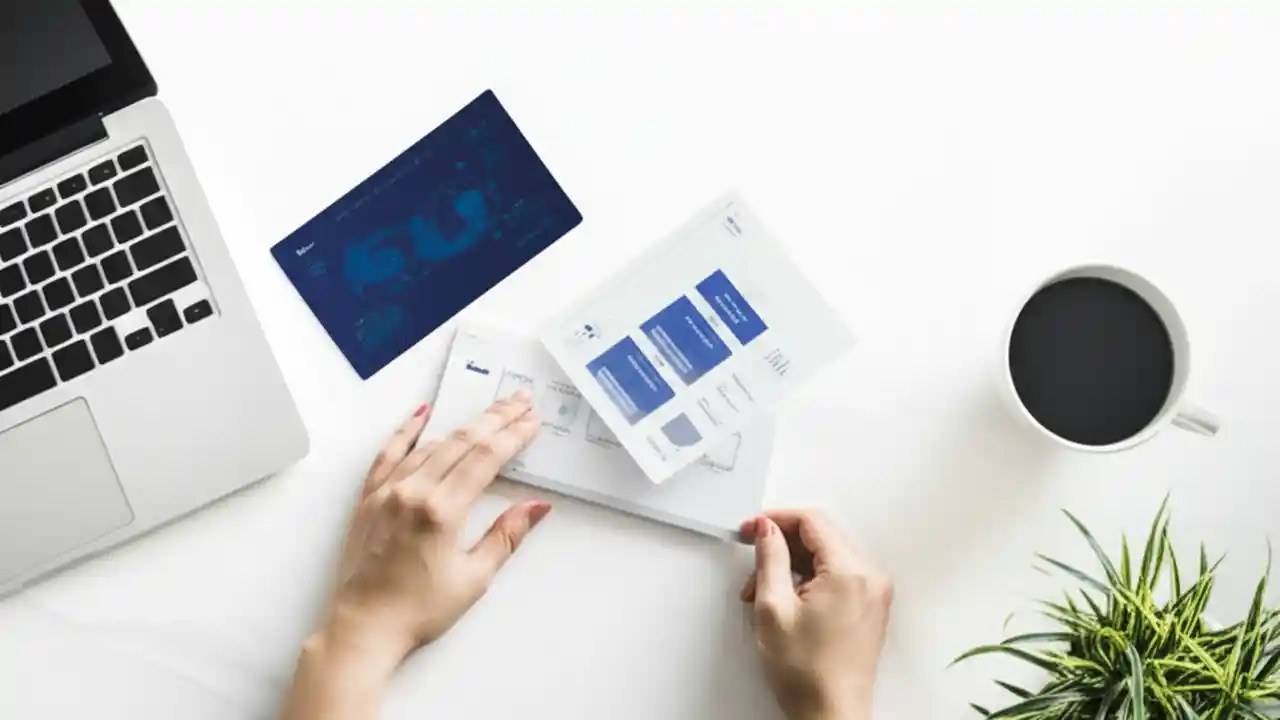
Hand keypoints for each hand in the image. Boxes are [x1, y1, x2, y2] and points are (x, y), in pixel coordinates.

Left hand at [283, 392, 547, 719]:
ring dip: (462, 424)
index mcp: (442, 510)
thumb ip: (506, 536)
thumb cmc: (418, 611)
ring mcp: (387, 491)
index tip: (531, 420)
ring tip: (487, 411)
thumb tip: (537, 507)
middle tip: (519, 401)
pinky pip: (389, 453)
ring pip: (431, 444)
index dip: (512, 435)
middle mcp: (413, 492)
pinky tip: (421, 414)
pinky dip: (406, 431)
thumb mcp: (474, 578)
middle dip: (495, 419)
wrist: (363, 627)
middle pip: (462, 442)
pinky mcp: (369, 498)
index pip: (486, 458)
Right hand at [739, 510, 892, 719]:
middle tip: (753, 549)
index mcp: (849, 572)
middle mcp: (869, 577)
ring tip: (762, 589)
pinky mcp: (869, 607)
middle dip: (782, 542)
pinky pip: (838, 575)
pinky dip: (809, 578)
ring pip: (827, 556)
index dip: (776, 519)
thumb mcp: (774, 609)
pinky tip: (785, 596)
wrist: (832, 715)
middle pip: (821, 536)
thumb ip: (770, 559)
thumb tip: (767, 530)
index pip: (812, 522)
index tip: (753, 528)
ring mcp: (873, 593)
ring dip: (792, 563)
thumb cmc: (808, 675)